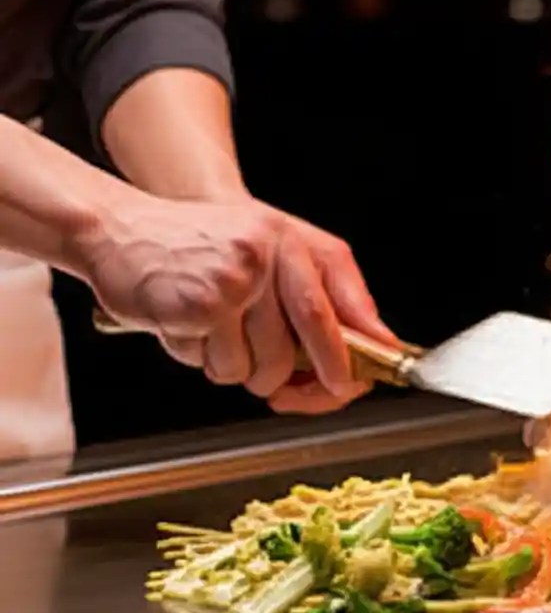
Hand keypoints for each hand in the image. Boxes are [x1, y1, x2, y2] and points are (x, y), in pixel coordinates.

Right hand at [75, 192, 395, 412]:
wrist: (119, 228)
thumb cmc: (196, 243)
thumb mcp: (264, 246)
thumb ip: (315, 287)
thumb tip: (365, 340)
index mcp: (288, 240)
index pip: (330, 308)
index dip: (345, 354)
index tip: (352, 384)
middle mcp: (265, 256)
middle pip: (294, 348)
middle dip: (295, 381)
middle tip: (285, 389)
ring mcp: (232, 281)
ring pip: (253, 366)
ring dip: (234, 368)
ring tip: (214, 334)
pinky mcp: (199, 307)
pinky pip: (213, 363)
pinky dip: (199, 358)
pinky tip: (186, 326)